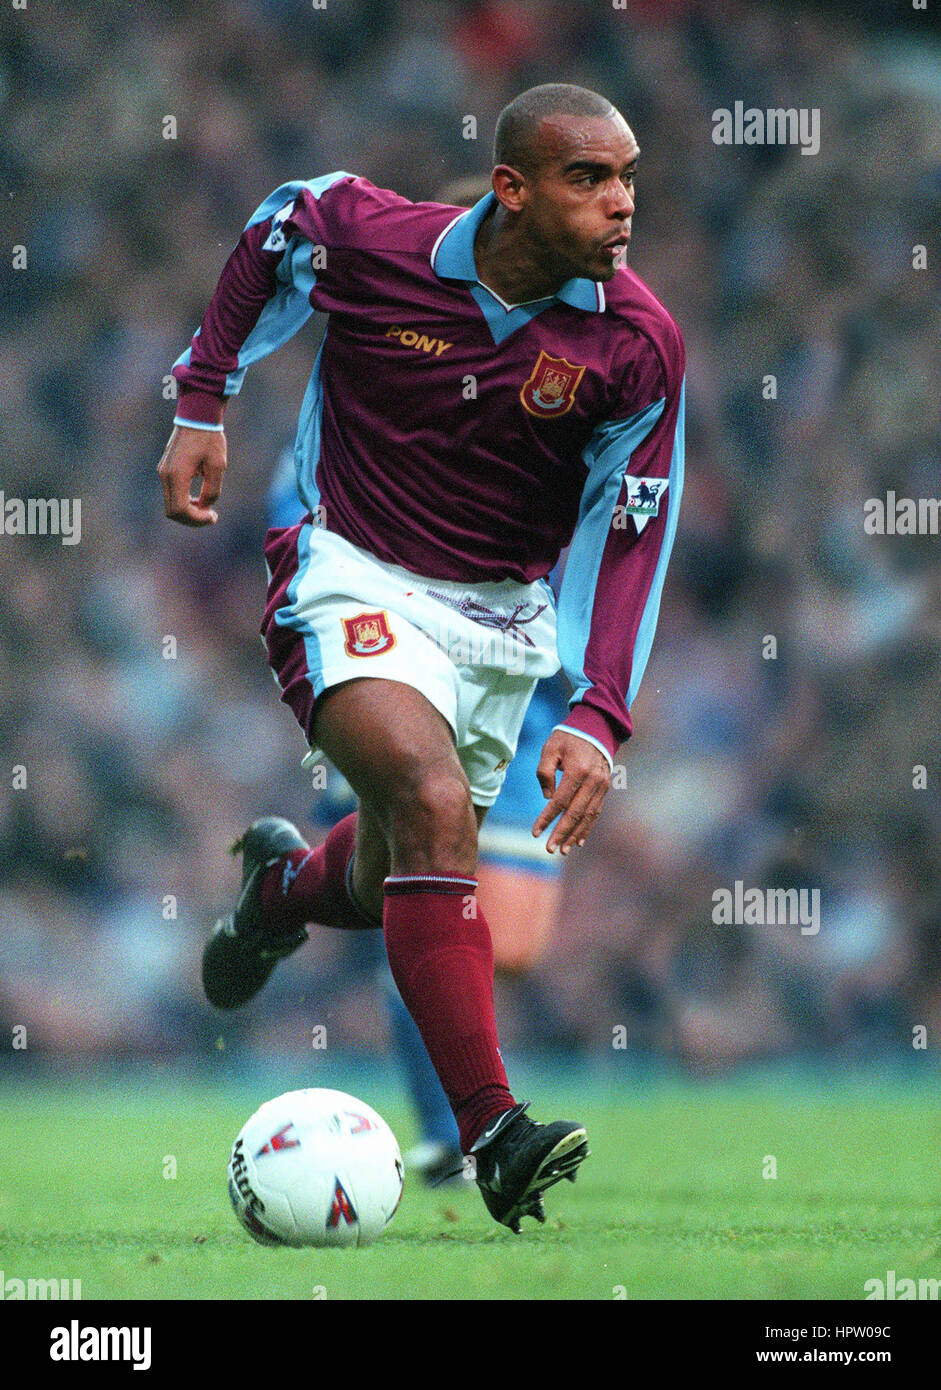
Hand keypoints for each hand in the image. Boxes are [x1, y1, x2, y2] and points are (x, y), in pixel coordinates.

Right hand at [157, 424, 226, 525]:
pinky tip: (198, 499)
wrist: (197, 415)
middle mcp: (165, 474)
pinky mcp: (165, 468)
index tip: (213, 517)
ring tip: (207, 510)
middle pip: (172, 511)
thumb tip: (205, 508)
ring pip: (170, 503)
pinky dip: (183, 501)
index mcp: (177, 475)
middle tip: (211, 517)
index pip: (180, 510)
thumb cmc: (210, 438)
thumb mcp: (218, 466)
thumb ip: (212, 490)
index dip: (196, 519)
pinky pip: (171, 493)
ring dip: (188, 511)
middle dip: (192, 519)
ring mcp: (163, 471)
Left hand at [533, 729, 610, 854]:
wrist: (596, 727)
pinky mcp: (605, 788)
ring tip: (563, 850)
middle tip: (549, 849)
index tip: (535, 832)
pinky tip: (579, 841)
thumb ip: (544, 773)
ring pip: (588, 816)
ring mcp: (601, 785)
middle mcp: (592, 780)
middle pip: (575, 813)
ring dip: (575, 835)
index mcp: (577, 770)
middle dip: (561, 833)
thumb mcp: (550, 748)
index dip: (547, 818)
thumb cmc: (568, 737)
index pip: (560, 801)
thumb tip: (548, 798)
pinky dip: (587, 828)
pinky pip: (596, 812)